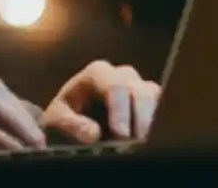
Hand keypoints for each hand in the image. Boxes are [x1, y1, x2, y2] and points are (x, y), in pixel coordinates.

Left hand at [44, 60, 159, 142]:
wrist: (72, 122)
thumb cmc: (64, 118)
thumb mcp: (56, 120)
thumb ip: (70, 124)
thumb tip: (94, 133)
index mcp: (96, 74)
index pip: (114, 86)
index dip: (120, 109)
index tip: (121, 133)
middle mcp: (120, 75)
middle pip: (139, 89)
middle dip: (140, 117)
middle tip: (135, 142)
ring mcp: (137, 86)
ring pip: (153, 96)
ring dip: (150, 120)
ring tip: (141, 143)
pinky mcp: (148, 101)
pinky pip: (160, 107)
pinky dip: (156, 122)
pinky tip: (147, 138)